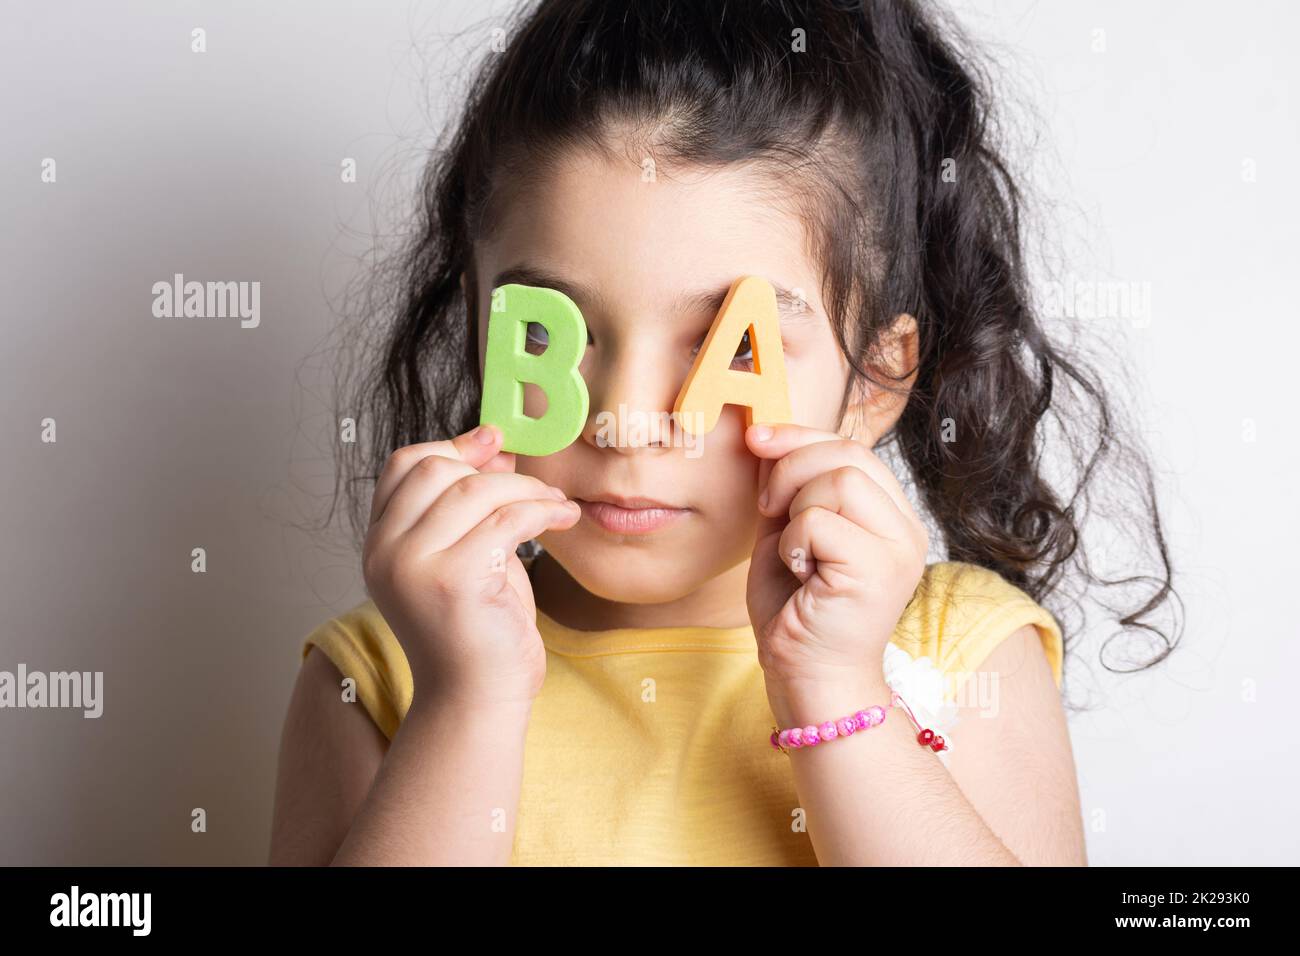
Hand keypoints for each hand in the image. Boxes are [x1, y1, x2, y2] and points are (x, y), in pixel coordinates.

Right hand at [362, 424, 580, 708]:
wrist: (476, 701)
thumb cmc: (478, 633)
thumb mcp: (465, 557)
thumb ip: (468, 509)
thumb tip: (494, 448)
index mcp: (380, 544)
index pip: (403, 466)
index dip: (453, 446)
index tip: (494, 443)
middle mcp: (385, 552)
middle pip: (437, 469)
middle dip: (496, 470)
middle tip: (536, 485)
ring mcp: (413, 566)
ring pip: (475, 490)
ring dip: (528, 490)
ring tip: (556, 506)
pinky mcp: (451, 580)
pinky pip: (505, 519)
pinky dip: (543, 510)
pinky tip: (563, 518)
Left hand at [744, 422, 928, 707]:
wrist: (807, 680)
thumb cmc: (795, 613)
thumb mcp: (786, 534)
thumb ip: (787, 489)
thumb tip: (768, 436)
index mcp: (888, 516)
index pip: (852, 448)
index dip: (800, 435)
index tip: (757, 439)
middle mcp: (905, 529)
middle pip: (849, 454)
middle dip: (792, 466)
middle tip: (767, 507)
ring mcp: (898, 550)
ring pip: (838, 481)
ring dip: (795, 510)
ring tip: (793, 552)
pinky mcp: (878, 571)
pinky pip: (820, 521)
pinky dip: (794, 542)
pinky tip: (800, 574)